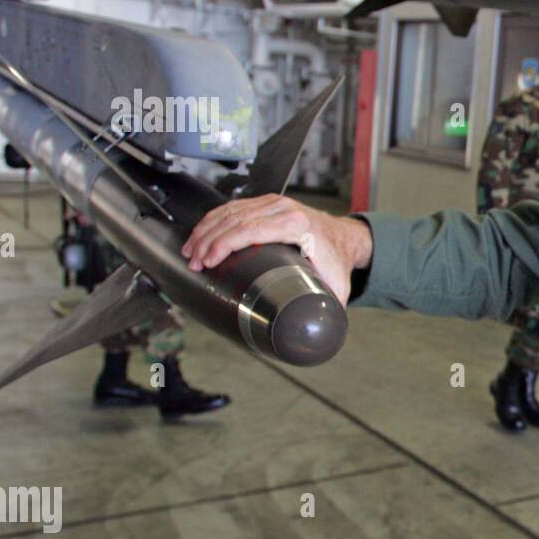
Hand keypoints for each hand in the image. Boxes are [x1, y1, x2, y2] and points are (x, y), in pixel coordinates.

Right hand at [181, 194, 371, 305]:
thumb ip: (326, 311)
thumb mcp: (336, 287)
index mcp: (296, 226)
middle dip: (208, 241)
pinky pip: (236, 207)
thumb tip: (312, 335)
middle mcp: (284, 210)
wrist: (347, 239)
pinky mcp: (269, 203)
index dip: (223, 245)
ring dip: (206, 230)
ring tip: (190, 251)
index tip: (207, 262)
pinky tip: (202, 233)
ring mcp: (276, 203)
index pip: (249, 230)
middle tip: (193, 263)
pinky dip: (215, 220)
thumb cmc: (338, 262)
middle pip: (235, 220)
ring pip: (231, 211)